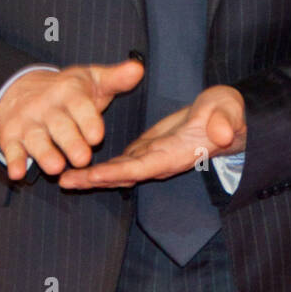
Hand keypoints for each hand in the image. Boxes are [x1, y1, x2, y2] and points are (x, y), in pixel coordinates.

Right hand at [0, 58, 144, 180]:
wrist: (22, 88)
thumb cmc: (69, 91)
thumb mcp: (93, 80)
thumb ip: (116, 79)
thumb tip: (138, 68)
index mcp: (69, 92)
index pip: (79, 106)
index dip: (88, 121)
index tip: (97, 136)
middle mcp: (47, 107)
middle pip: (59, 126)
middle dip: (70, 142)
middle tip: (83, 158)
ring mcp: (28, 122)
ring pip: (36, 139)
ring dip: (44, 154)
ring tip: (55, 168)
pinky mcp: (11, 136)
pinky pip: (11, 149)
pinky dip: (13, 161)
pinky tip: (17, 173)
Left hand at [56, 85, 246, 189]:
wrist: (227, 118)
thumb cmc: (228, 113)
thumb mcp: (228, 111)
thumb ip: (225, 122)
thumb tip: (222, 133)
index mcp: (177, 154)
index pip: (144, 167)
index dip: (119, 172)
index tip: (95, 174)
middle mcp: (161, 162)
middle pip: (123, 175)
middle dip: (95, 179)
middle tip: (64, 180)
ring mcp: (153, 157)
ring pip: (118, 171)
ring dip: (91, 175)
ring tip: (62, 176)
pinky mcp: (148, 150)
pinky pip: (121, 162)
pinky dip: (101, 166)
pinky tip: (79, 165)